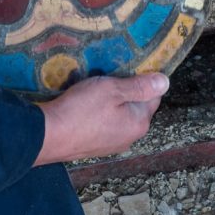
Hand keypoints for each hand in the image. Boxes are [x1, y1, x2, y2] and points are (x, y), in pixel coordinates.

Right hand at [34, 73, 168, 164]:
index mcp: (139, 122)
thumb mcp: (111, 90)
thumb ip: (139, 86)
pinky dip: (100, 114)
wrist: (48, 136)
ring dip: (112, 103)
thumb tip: (165, 82)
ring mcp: (113, 144)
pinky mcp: (96, 147)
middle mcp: (130, 137)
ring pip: (120, 115)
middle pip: (136, 106)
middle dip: (126, 91)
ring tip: (94, 89)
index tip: (127, 67)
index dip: (143, 79)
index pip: (153, 95)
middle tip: (108, 77)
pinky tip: (86, 106)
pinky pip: (105, 124)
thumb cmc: (81, 110)